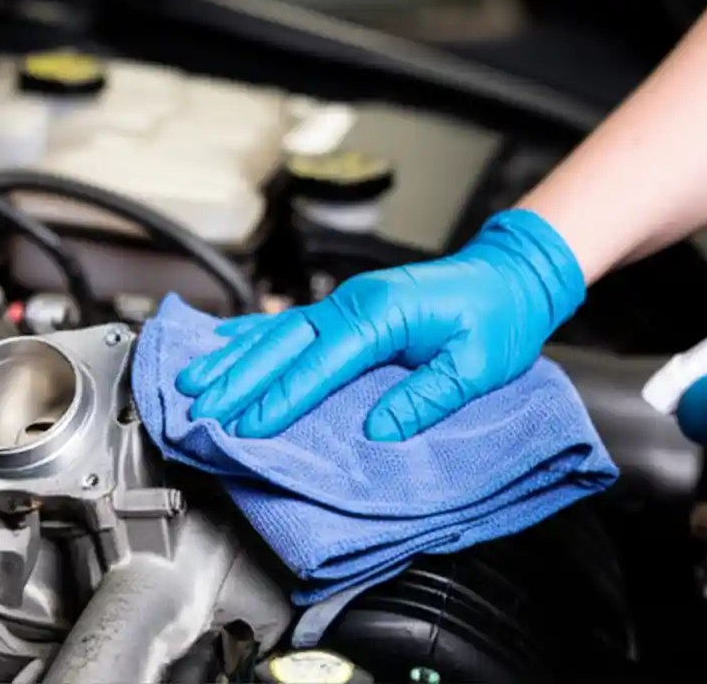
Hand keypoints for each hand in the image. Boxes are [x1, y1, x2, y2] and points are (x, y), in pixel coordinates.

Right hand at [175, 209, 585, 440]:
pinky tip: (225, 345)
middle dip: (239, 378)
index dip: (284, 396)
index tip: (250, 425)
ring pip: (278, 331)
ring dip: (234, 356)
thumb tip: (380, 430)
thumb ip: (429, 396)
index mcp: (384, 313)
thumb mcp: (479, 364)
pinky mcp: (348, 308)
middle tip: (201, 408)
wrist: (512, 276)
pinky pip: (290, 324)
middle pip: (284, 343)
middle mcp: (356, 301)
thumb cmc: (499, 317)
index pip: (323, 362)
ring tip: (194, 379)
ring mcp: (348, 301)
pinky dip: (253, 336)